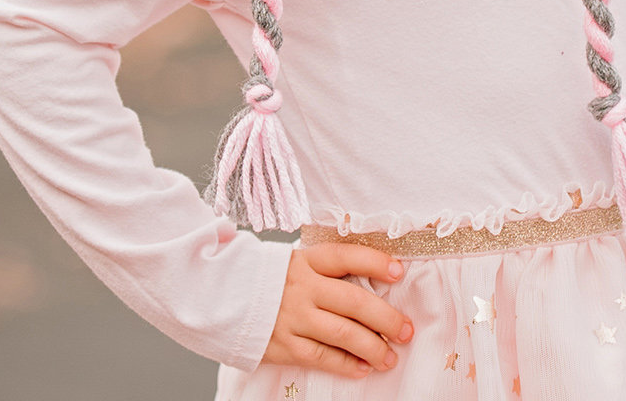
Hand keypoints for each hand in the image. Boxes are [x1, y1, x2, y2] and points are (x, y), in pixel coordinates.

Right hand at [261, 242, 414, 378]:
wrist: (220, 298)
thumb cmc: (267, 282)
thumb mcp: (293, 264)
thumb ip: (325, 272)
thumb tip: (369, 285)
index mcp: (305, 262)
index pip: (345, 257)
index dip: (374, 263)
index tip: (398, 272)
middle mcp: (302, 288)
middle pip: (354, 302)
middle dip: (387, 318)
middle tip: (406, 330)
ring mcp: (293, 317)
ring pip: (343, 333)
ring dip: (372, 347)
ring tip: (390, 357)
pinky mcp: (283, 344)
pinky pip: (321, 357)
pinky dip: (345, 364)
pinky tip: (362, 368)